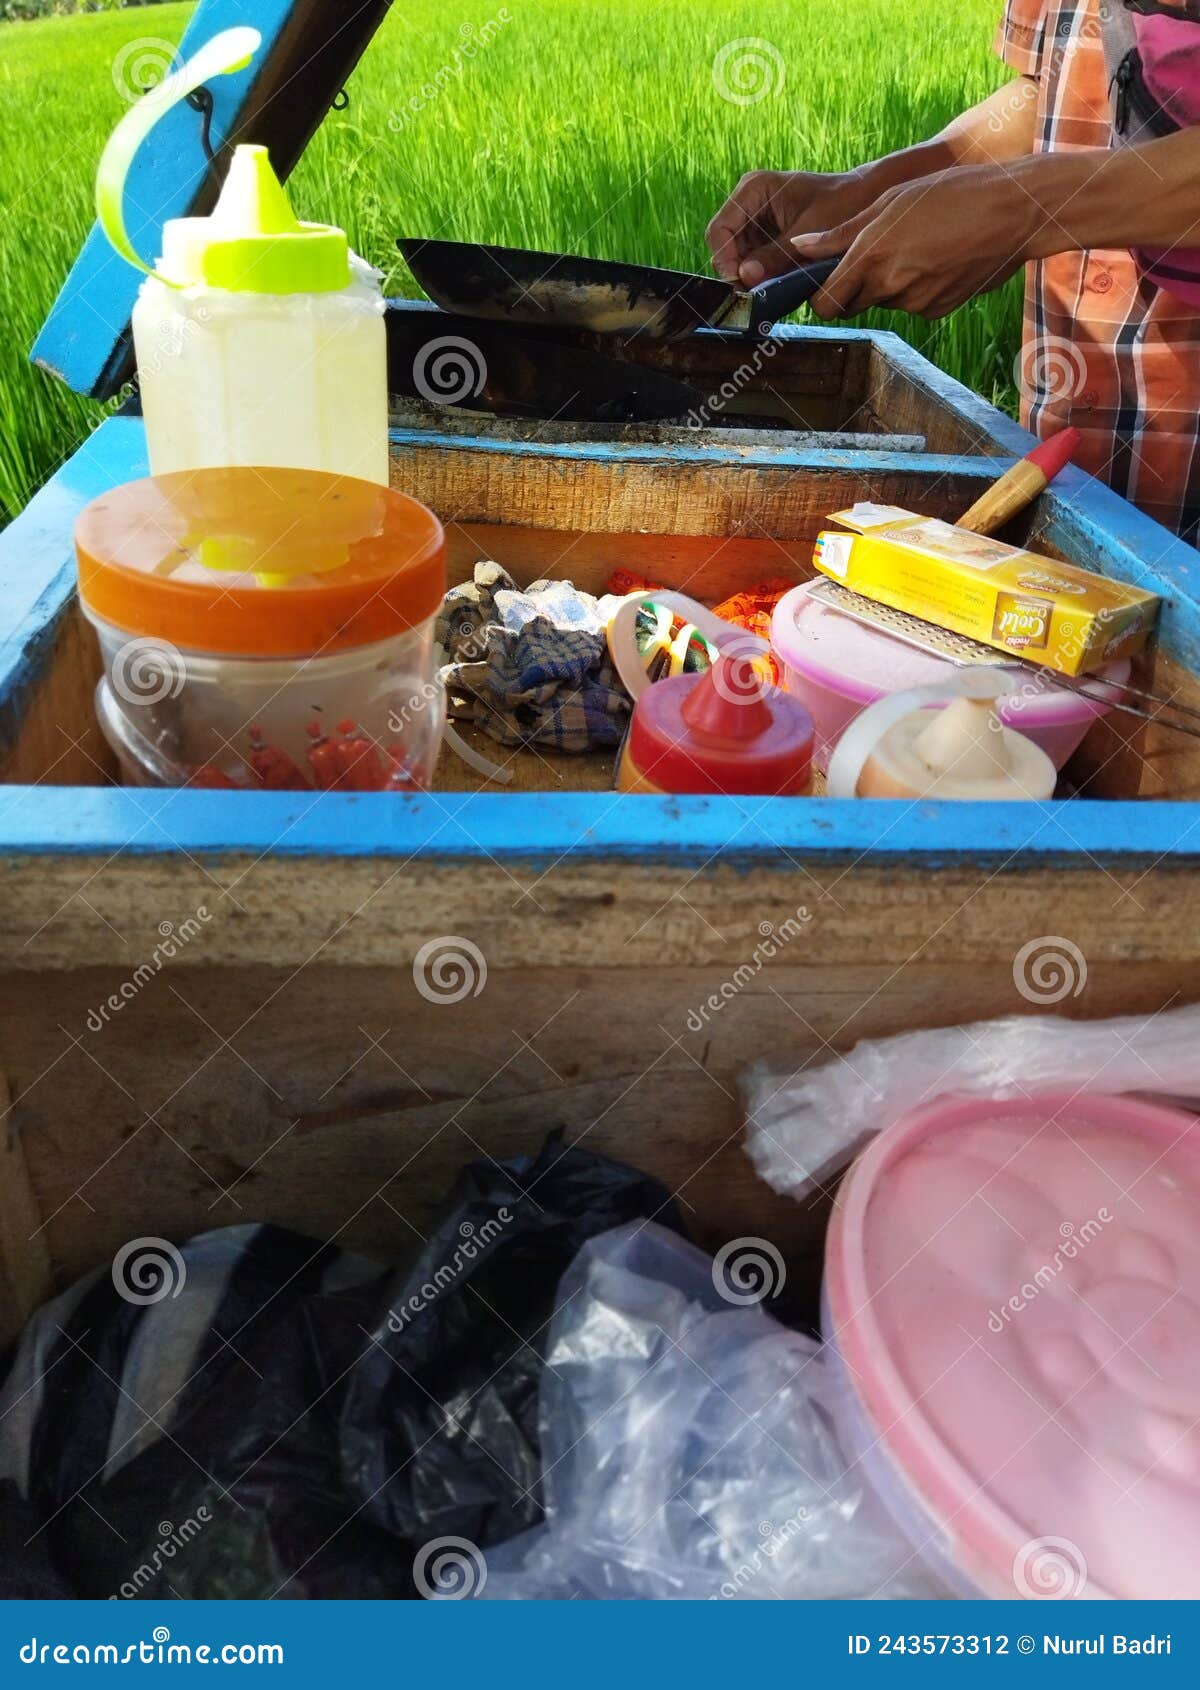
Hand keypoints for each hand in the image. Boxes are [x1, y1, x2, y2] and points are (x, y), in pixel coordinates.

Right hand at [706, 169, 874, 285]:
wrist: (864, 199)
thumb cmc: (840, 205)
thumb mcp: (808, 232)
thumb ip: (775, 255)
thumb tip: (745, 278)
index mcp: (753, 189)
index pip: (719, 230)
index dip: (724, 261)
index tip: (740, 286)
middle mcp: (748, 203)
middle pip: (725, 247)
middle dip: (737, 273)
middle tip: (753, 298)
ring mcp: (755, 220)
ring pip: (737, 258)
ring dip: (749, 278)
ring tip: (765, 295)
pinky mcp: (765, 237)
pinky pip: (753, 262)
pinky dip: (761, 277)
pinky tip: (773, 288)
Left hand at [791, 167, 1035, 318]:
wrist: (1013, 212)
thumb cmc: (951, 193)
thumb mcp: (890, 201)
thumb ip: (842, 233)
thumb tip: (800, 246)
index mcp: (871, 257)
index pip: (826, 304)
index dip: (822, 296)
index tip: (828, 280)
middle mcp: (890, 287)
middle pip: (853, 305)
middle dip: (855, 288)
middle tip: (877, 255)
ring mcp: (916, 304)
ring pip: (886, 302)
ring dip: (890, 284)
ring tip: (918, 246)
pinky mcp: (938, 311)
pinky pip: (913, 305)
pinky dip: (917, 288)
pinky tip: (938, 259)